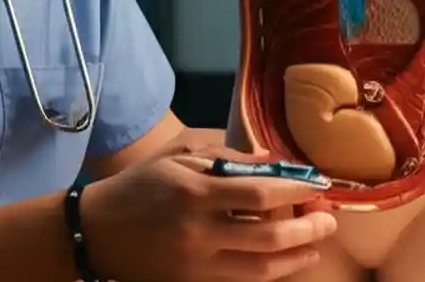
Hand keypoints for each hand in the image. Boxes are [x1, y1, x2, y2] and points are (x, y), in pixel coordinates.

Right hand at [80, 146, 337, 280]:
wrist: (96, 231)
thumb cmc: (140, 185)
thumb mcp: (178, 155)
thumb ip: (226, 155)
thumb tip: (273, 161)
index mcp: (195, 191)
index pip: (260, 191)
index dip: (297, 188)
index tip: (319, 183)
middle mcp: (199, 230)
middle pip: (269, 235)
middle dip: (307, 227)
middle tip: (328, 219)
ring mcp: (196, 263)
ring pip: (261, 268)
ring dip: (296, 257)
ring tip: (315, 246)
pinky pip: (241, 280)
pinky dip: (269, 272)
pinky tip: (285, 262)